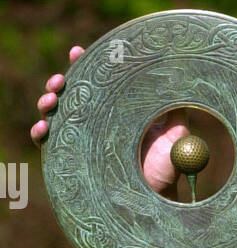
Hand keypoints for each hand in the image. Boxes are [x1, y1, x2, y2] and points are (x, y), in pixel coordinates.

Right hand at [30, 45, 189, 194]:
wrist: (158, 196)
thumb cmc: (168, 164)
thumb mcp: (176, 132)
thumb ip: (176, 109)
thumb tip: (184, 80)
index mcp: (118, 108)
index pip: (96, 80)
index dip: (83, 63)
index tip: (76, 51)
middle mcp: (98, 120)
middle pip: (69, 94)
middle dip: (58, 83)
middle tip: (59, 81)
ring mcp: (84, 139)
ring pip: (55, 115)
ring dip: (46, 104)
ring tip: (49, 101)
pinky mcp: (75, 158)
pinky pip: (51, 144)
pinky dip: (41, 134)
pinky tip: (43, 129)